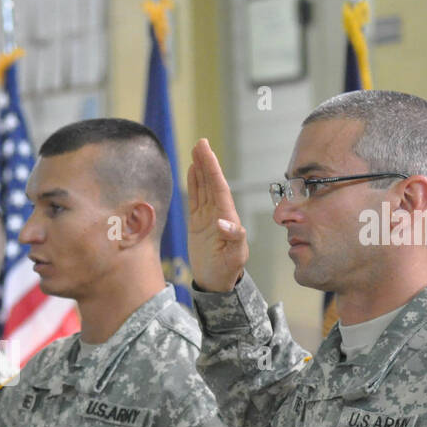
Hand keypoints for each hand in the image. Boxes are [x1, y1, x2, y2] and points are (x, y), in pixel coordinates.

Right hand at [186, 139, 248, 292]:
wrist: (216, 283)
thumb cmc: (227, 271)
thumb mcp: (234, 257)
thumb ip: (234, 239)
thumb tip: (223, 222)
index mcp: (228, 218)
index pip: (219, 188)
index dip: (212, 169)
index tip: (206, 151)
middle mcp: (219, 213)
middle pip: (211, 183)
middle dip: (206, 163)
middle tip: (200, 142)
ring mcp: (208, 217)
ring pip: (203, 188)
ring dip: (200, 170)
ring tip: (196, 151)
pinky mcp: (198, 223)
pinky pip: (195, 199)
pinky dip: (194, 185)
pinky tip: (192, 171)